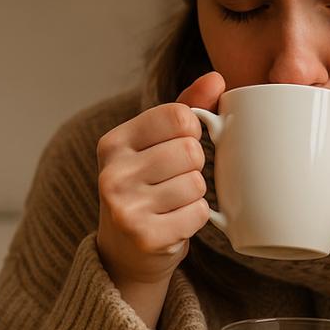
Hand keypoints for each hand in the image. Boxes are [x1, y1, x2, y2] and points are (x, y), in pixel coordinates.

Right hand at [95, 72, 224, 322]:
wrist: (126, 252)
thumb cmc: (148, 188)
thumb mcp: (157, 144)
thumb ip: (186, 107)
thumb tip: (217, 78)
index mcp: (114, 142)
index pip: (179, 116)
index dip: (192, 132)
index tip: (179, 147)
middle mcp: (112, 173)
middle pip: (191, 152)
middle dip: (194, 168)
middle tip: (174, 182)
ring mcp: (125, 207)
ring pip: (196, 184)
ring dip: (195, 195)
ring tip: (173, 203)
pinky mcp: (145, 236)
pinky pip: (199, 214)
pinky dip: (196, 218)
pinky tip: (175, 222)